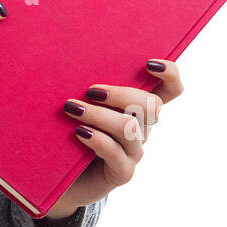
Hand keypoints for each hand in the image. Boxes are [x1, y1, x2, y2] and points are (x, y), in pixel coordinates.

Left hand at [41, 59, 184, 215]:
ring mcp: (133, 152)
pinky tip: (78, 132)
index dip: (170, 74)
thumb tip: (72, 52)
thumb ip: (85, 83)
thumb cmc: (65, 129)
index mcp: (137, 107)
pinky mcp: (121, 172)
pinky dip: (97, 139)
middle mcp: (141, 128)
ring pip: (130, 127)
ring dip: (100, 115)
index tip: (148, 63)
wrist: (57, 175)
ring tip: (71, 108)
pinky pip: (116, 153)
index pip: (169, 90)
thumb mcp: (79, 102)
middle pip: (151, 105)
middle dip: (122, 94)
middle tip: (90, 91)